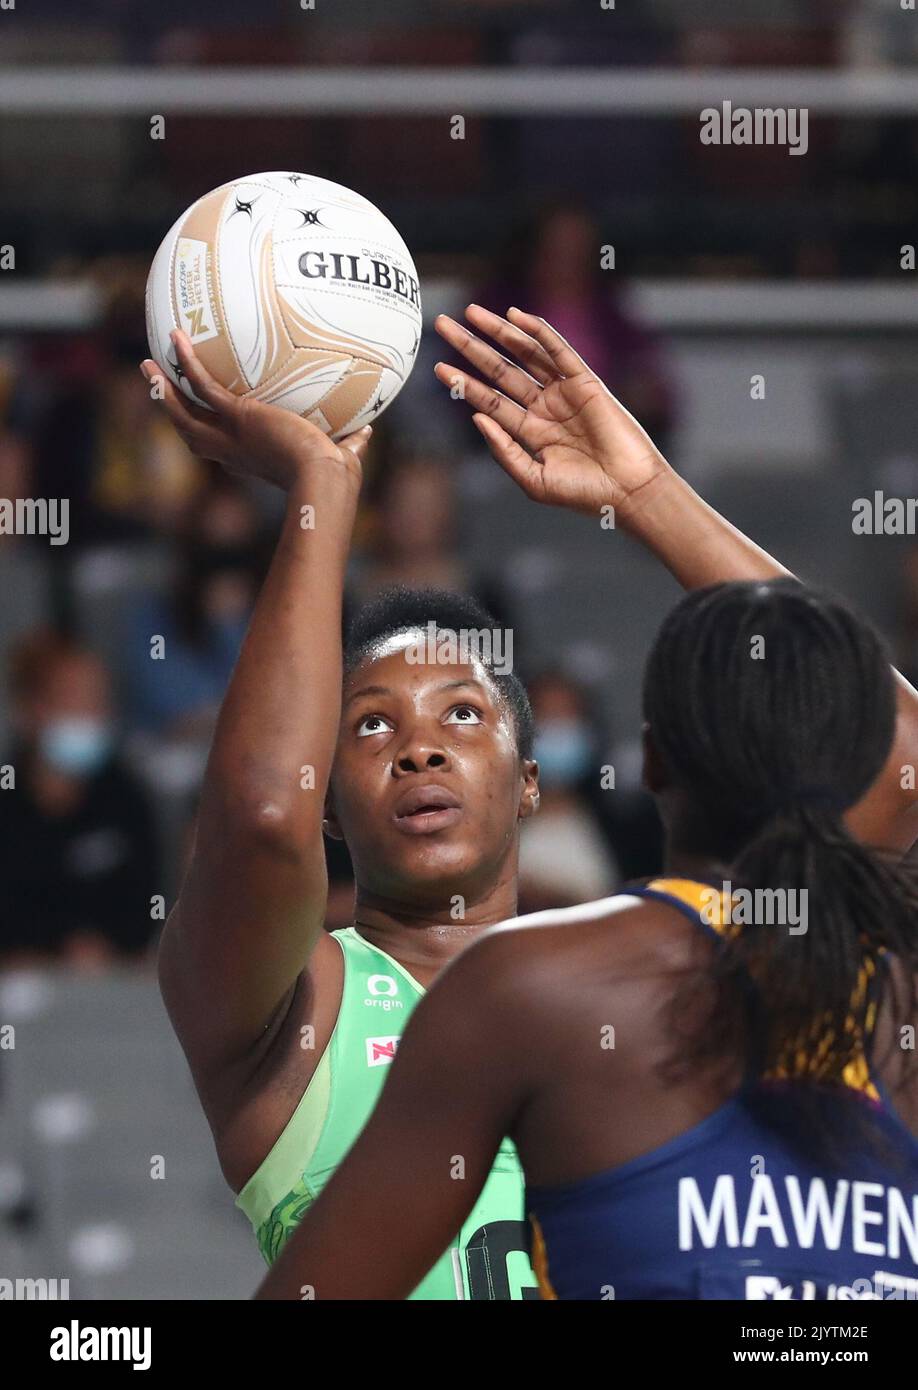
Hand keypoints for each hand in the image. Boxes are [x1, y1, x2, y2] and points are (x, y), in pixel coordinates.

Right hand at [141, 330, 370, 491]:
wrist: (322, 479)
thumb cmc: (335, 478)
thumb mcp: (341, 457)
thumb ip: (351, 443)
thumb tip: (367, 428)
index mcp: (254, 461)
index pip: (226, 450)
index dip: (213, 438)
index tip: (209, 426)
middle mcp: (235, 451)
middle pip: (192, 432)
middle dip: (174, 411)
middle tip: (158, 390)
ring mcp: (231, 435)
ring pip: (185, 413)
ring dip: (164, 390)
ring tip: (148, 365)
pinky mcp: (237, 416)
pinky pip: (204, 385)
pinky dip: (188, 363)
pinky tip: (177, 338)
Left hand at [434, 306, 667, 518]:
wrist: (625, 490)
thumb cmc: (583, 493)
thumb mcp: (533, 479)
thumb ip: (504, 450)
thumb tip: (476, 417)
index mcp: (530, 431)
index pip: (489, 400)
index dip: (464, 383)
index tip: (438, 367)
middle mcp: (544, 407)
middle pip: (500, 370)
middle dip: (471, 347)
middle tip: (443, 325)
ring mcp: (564, 392)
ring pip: (525, 354)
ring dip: (498, 332)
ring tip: (471, 313)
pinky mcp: (586, 382)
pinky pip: (558, 351)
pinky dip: (538, 332)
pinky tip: (516, 317)